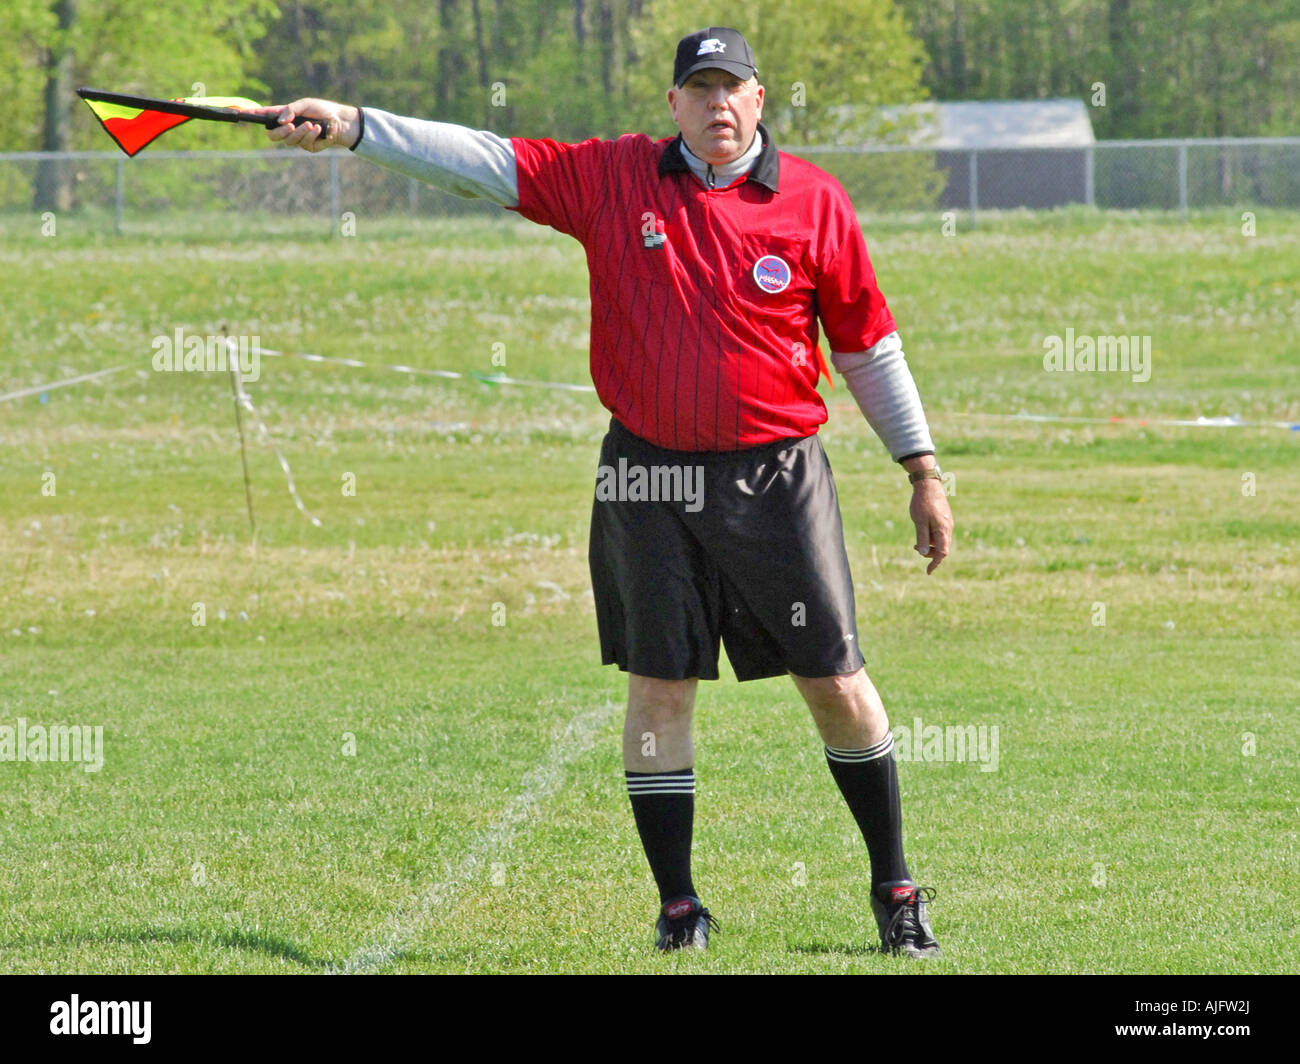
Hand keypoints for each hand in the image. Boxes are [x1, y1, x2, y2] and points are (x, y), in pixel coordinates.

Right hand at [242, 98, 360, 151]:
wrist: (341, 122)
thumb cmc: (322, 110)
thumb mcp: (306, 104)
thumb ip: (291, 109)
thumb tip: (281, 120)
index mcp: (284, 115)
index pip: (265, 116)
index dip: (253, 115)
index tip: (241, 112)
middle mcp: (288, 128)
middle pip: (273, 136)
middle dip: (280, 132)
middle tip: (290, 125)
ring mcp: (298, 139)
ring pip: (290, 141)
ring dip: (300, 132)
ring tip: (311, 125)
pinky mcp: (308, 147)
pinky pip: (304, 145)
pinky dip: (311, 136)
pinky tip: (318, 130)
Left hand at [908, 478, 952, 574]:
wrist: (928, 484)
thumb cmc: (922, 502)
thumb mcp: (919, 522)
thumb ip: (922, 538)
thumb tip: (923, 553)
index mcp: (943, 530)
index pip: (942, 553)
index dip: (935, 563)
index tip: (928, 572)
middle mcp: (948, 527)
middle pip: (942, 548)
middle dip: (930, 552)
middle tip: (915, 548)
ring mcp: (947, 522)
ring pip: (939, 540)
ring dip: (929, 543)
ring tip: (916, 537)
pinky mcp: (943, 517)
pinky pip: (938, 532)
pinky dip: (930, 535)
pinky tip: (921, 528)